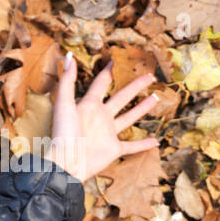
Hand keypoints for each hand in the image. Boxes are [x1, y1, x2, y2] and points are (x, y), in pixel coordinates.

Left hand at [49, 51, 160, 182]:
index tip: (116, 60)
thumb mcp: (64, 104)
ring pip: (129, 118)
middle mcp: (101, 117)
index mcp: (89, 105)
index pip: (101, 84)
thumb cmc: (63, 134)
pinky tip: (156, 140)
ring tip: (155, 97)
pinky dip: (143, 144)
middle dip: (135, 86)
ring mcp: (108, 133)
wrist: (66, 163)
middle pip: (122, 97)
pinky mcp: (114, 149)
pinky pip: (131, 146)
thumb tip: (69, 58)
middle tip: (149, 76)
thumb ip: (67, 81)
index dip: (108, 71)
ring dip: (142, 108)